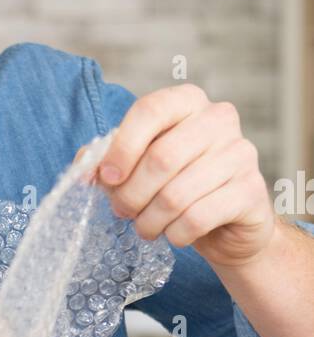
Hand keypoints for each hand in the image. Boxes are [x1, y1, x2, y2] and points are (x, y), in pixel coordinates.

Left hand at [97, 84, 273, 269]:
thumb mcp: (139, 168)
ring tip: (146, 228)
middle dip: (131, 195)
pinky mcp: (251, 191)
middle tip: (122, 211)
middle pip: (161, 158)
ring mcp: (240, 153)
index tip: (106, 179)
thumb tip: (85, 168)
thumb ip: (109, 160)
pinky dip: (176, 234)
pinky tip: (175, 235)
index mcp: (187, 101)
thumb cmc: (177, 187)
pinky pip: (197, 218)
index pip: (150, 110)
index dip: (121, 148)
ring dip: (150, 221)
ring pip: (176, 195)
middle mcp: (219, 119)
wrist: (228, 224)